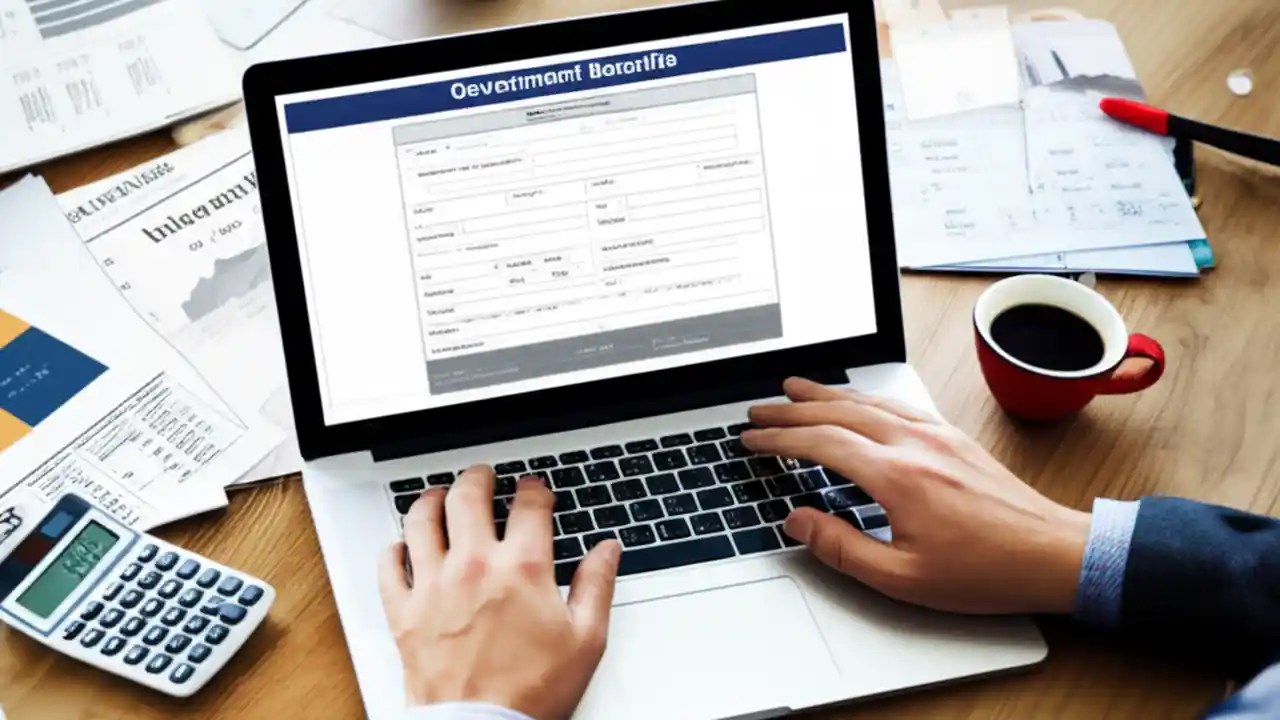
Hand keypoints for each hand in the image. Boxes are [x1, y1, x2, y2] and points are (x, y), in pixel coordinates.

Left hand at [378, 467, 621, 719]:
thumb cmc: (532, 693)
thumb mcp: (586, 640)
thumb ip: (597, 585)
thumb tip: (607, 551)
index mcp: (524, 568)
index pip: (529, 504)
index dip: (535, 488)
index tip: (536, 489)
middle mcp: (475, 566)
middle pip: (469, 496)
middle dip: (480, 477)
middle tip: (485, 476)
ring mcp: (434, 585)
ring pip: (421, 520)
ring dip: (431, 499)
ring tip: (439, 495)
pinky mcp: (405, 612)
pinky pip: (388, 566)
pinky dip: (393, 549)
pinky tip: (401, 546)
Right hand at [743, 378, 1090, 614]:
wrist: (1053, 554)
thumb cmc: (985, 572)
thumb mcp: (902, 579)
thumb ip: (841, 547)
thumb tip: (797, 521)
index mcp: (897, 477)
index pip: (822, 443)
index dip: (779, 440)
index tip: (752, 439)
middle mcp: (915, 444)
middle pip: (839, 412)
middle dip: (792, 410)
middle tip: (759, 410)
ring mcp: (936, 435)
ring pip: (868, 401)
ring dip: (825, 394)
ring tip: (794, 389)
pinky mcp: (953, 437)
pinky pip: (897, 405)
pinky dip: (864, 397)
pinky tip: (855, 399)